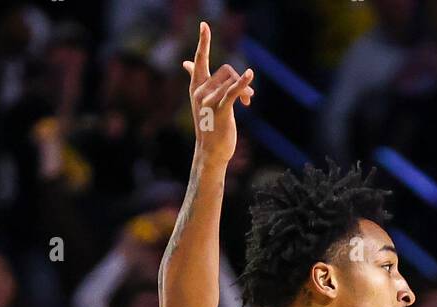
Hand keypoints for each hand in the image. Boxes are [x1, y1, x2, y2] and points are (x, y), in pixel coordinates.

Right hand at [183, 21, 253, 165]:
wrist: (211, 152)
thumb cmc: (209, 126)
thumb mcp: (201, 100)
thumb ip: (196, 79)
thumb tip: (187, 63)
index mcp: (197, 86)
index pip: (200, 59)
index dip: (203, 41)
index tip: (204, 25)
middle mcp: (201, 91)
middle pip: (226, 70)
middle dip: (240, 80)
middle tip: (248, 98)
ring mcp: (210, 100)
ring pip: (231, 80)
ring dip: (245, 89)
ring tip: (248, 102)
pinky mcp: (222, 110)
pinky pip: (233, 91)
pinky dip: (243, 83)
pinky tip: (250, 75)